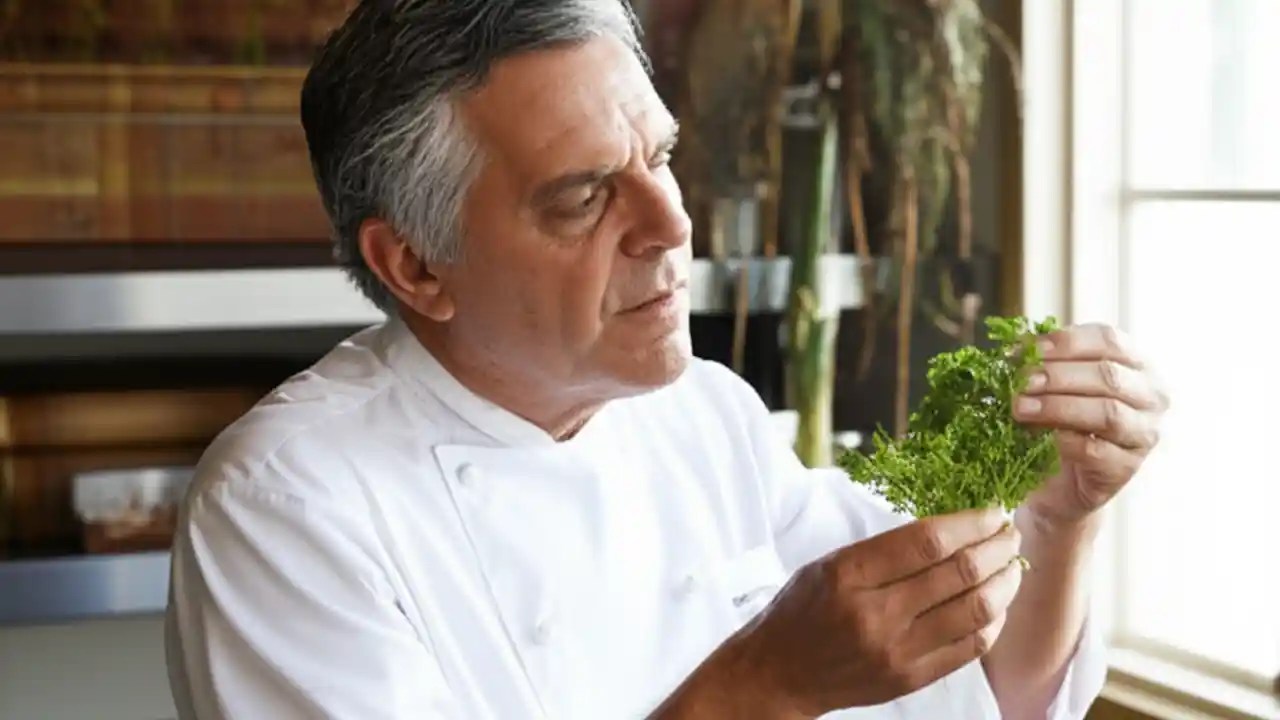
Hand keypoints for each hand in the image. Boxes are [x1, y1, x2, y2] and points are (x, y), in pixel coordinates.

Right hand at [726, 509, 1021, 717]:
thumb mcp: (829, 565)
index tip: (993, 512)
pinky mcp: (910, 679)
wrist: (779, 674)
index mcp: (849, 574)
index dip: (971, 523)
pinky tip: (997, 604)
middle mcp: (875, 613)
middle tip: (1010, 533)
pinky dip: (993, 621)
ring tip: (1012, 566)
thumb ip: (884, 550)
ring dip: (1004, 583)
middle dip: (997, 547)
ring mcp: (896, 651)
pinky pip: (970, 648)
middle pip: (959, 573)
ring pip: (975, 610)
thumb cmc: (801, 610)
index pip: (927, 541)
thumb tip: (951, 530)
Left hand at [1015, 323, 1169, 527]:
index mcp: (1134, 364)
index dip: (1068, 342)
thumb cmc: (1060, 420)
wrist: (1061, 479)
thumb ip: (1044, 364)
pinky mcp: (1126, 468)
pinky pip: (1096, 451)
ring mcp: (1143, 433)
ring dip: (1058, 407)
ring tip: (1021, 408)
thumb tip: (1018, 351)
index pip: (1109, 340)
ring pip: (1108, 412)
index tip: (1029, 350)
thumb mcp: (1054, 385)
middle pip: (1108, 375)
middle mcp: (1150, 396)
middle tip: (1021, 381)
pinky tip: (1040, 438)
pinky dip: (1064, 441)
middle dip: (1058, 376)